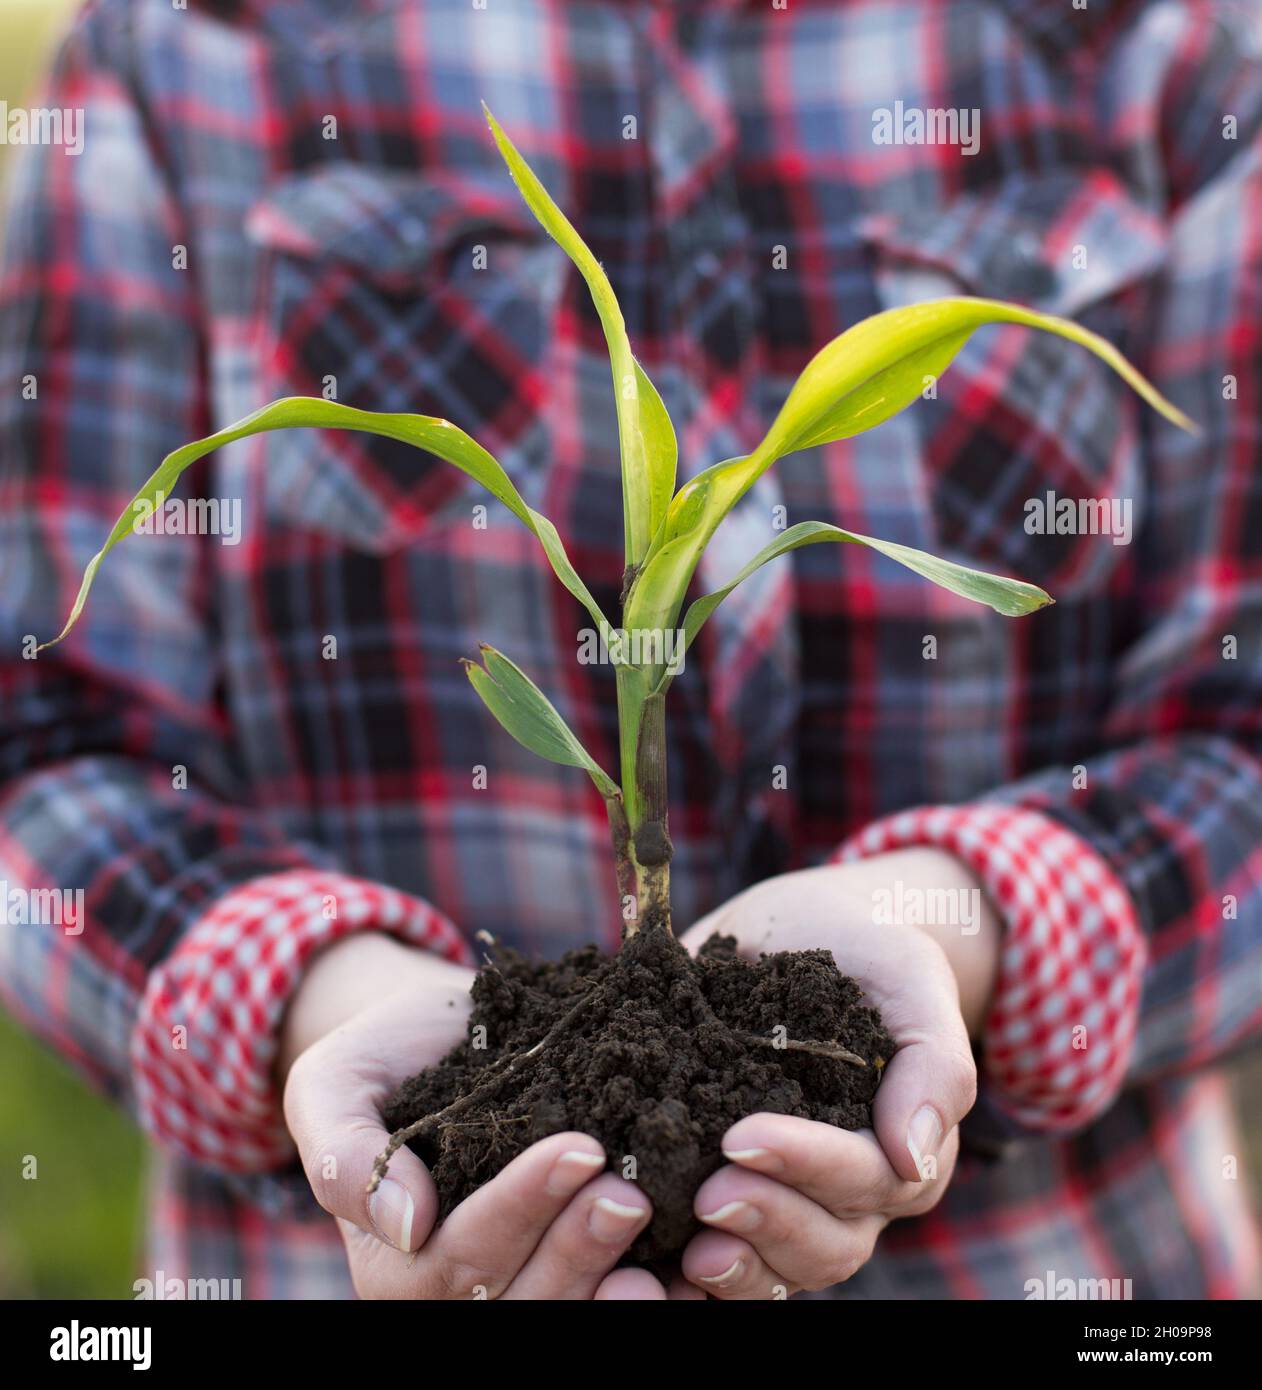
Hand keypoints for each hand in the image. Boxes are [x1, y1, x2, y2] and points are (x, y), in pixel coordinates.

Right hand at [280, 932, 668, 1298]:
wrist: (442, 1033)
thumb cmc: (384, 1056)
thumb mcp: (335, 1084)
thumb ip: (345, 1155)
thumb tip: (406, 1222)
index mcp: (398, 1265)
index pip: (460, 1257)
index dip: (520, 1208)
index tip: (577, 1147)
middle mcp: (459, 1293)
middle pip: (523, 1299)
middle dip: (577, 1249)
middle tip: (628, 1191)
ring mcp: (520, 1282)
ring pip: (569, 1309)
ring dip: (613, 1275)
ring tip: (654, 1221)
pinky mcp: (573, 1263)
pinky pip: (608, 1295)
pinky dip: (654, 1288)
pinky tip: (686, 1265)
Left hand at [676, 851, 996, 1297]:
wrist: (804, 927)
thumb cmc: (867, 951)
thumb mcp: (908, 975)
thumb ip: (932, 1060)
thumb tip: (914, 1155)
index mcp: (901, 1144)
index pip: (868, 1179)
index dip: (807, 1165)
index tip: (741, 1136)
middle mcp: (850, 1191)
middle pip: (825, 1243)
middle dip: (768, 1221)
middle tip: (707, 1193)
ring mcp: (790, 1199)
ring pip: (778, 1268)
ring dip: (735, 1265)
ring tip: (685, 1246)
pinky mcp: (732, 1190)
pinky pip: (725, 1262)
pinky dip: (693, 1275)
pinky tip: (653, 1263)